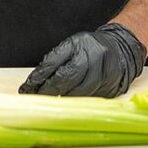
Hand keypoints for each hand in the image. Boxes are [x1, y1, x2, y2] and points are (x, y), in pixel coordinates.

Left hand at [18, 23, 146, 97]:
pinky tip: (68, 102)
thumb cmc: (92, 46)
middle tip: (35, 97)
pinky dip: (77, 102)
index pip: (54, 67)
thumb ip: (54, 59)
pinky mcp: (110, 90)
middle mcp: (93, 62)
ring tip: (50, 100)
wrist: (121, 47)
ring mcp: (103, 78)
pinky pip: (89, 100)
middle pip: (65, 82)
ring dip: (61, 99)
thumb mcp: (71, 45)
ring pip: (76, 94)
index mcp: (81, 49)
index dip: (38, 80)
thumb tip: (36, 80)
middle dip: (47, 91)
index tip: (26, 89)